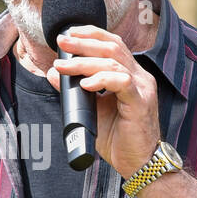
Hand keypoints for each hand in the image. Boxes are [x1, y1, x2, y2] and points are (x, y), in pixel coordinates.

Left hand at [45, 24, 161, 178]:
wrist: (138, 164)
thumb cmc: (118, 139)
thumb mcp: (91, 109)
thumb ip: (75, 90)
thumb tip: (53, 72)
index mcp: (131, 75)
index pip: (113, 44)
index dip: (92, 34)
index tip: (69, 33)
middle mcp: (140, 77)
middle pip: (112, 47)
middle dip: (84, 43)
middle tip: (61, 42)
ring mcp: (143, 88)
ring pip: (113, 62)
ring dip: (84, 62)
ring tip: (63, 66)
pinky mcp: (141, 103)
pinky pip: (122, 82)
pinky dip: (102, 79)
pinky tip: (85, 83)